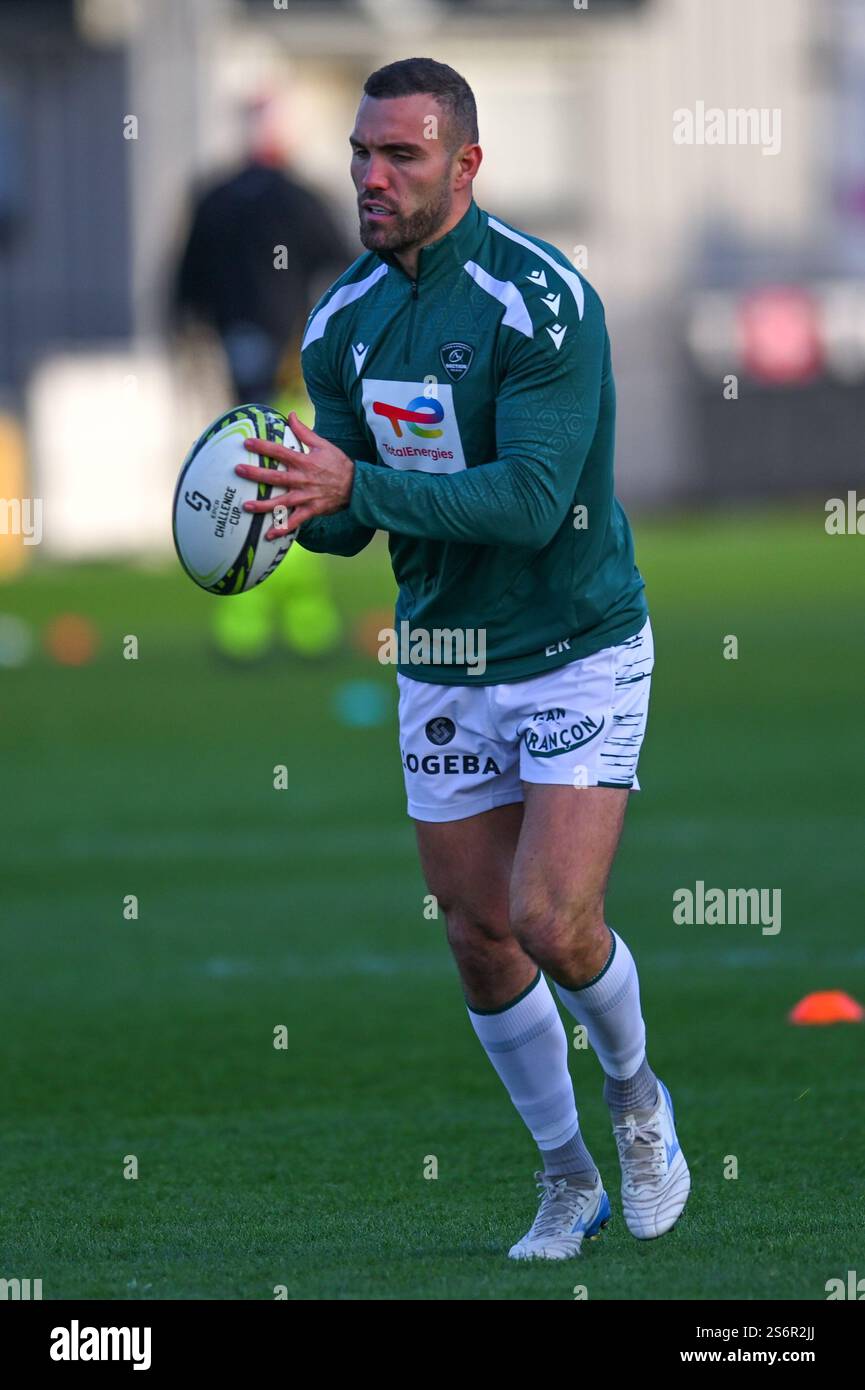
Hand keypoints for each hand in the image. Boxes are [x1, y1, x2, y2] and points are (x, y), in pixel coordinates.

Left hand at [234, 411, 354, 535]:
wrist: (356, 486)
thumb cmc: (338, 463)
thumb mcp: (322, 444)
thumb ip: (304, 431)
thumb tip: (291, 415)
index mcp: (304, 462)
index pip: (280, 452)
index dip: (263, 446)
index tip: (247, 443)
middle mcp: (303, 480)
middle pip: (276, 477)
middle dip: (256, 474)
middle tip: (238, 470)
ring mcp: (306, 497)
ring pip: (282, 502)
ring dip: (264, 505)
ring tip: (246, 506)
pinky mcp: (311, 510)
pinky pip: (294, 521)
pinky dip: (282, 529)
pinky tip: (268, 535)